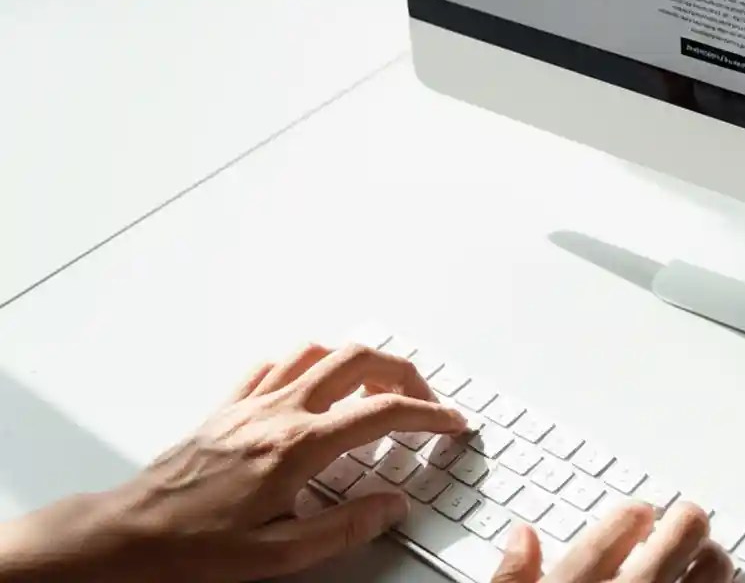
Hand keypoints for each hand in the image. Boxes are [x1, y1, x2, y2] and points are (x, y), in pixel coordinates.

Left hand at [0, 343, 466, 582]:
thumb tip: (392, 507)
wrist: (128, 536)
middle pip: (360, 361)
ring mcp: (251, 402)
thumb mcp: (279, 555)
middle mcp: (278, 413)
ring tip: (380, 385)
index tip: (452, 422)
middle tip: (426, 400)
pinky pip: (277, 363)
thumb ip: (345, 527)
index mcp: (298, 448)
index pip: (382, 412)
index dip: (430, 414)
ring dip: (361, 360)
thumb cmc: (194, 548)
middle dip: (406, 373)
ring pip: (320, 351)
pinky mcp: (228, 406)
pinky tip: (316, 383)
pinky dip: (310, 363)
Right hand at [491, 502, 733, 582]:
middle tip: (684, 521)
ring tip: (707, 556)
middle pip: (683, 533)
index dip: (635, 514)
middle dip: (685, 521)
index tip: (639, 514)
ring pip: (715, 569)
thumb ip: (511, 580)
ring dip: (713, 558)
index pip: (623, 524)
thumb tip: (522, 537)